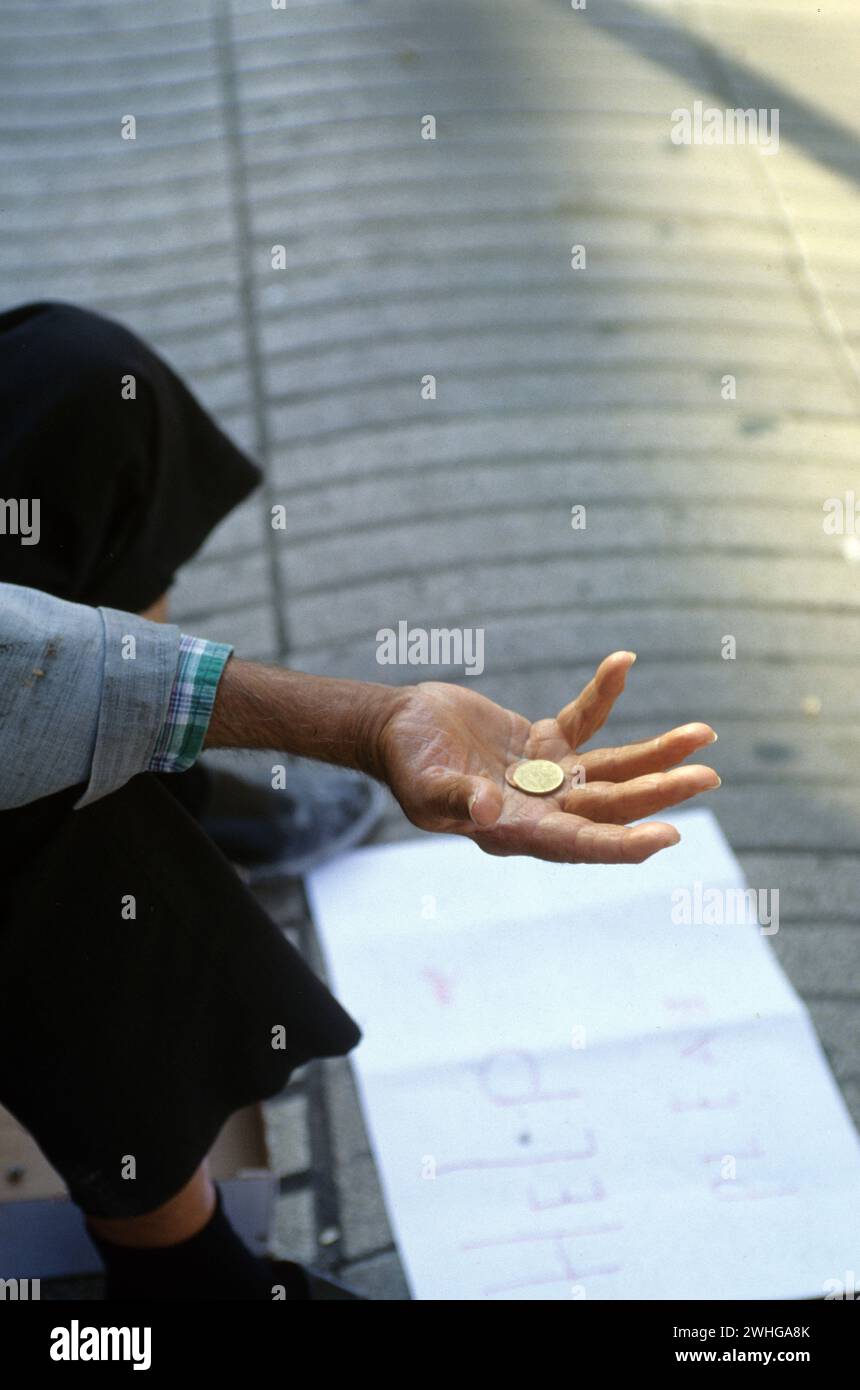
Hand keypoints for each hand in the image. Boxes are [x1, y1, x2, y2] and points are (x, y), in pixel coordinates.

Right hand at [377, 652, 719, 863]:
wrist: (397, 728)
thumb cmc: (405, 763)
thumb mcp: (424, 786)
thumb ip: (454, 799)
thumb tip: (485, 809)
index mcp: (517, 830)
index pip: (579, 842)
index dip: (622, 843)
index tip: (667, 837)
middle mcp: (543, 809)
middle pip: (612, 804)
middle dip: (659, 790)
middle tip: (708, 776)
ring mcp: (549, 777)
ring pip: (614, 768)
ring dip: (657, 753)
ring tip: (705, 735)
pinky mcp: (545, 743)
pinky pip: (586, 719)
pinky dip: (604, 693)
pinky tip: (624, 661)